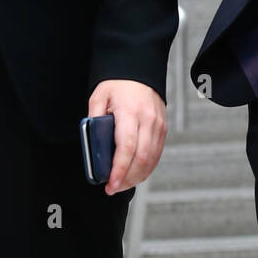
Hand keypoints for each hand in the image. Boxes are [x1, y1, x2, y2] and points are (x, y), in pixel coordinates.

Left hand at [88, 80, 166, 194]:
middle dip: (127, 178)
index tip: (111, 184)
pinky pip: (157, 154)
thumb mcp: (99, 97)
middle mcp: (148, 120)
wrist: (140, 69)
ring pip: (151, 159)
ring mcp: (158, 125)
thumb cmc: (118, 84)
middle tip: (113, 188)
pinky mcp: (163, 128)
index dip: (119, 170)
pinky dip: (146, 168)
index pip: (127, 148)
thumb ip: (94, 120)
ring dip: (137, 176)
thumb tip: (93, 146)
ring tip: (122, 183)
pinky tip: (135, 173)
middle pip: (141, 158)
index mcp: (130, 112)